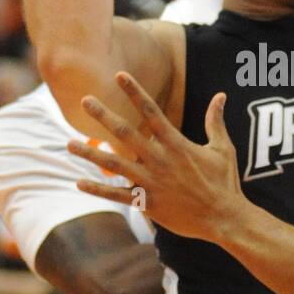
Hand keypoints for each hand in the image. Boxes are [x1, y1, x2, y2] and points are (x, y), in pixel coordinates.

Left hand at [67, 71, 243, 240]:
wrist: (224, 218)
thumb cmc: (224, 182)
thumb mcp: (223, 148)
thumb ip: (216, 121)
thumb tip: (221, 95)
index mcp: (177, 144)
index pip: (151, 111)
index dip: (134, 92)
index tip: (119, 75)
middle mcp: (160, 160)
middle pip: (126, 133)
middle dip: (103, 115)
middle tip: (85, 100)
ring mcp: (152, 182)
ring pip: (115, 164)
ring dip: (91, 153)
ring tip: (69, 144)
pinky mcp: (149, 204)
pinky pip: (119, 195)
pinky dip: (98, 189)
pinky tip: (79, 183)